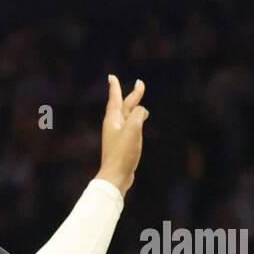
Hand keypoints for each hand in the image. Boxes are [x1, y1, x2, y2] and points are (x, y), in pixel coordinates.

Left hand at [97, 76, 148, 194]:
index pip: (114, 99)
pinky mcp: (122, 144)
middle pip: (124, 106)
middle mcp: (113, 126)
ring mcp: (117, 135)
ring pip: (127, 116)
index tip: (111, 76)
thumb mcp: (133, 129)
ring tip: (139, 101)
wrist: (115, 176)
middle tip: (140, 84)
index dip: (115, 87)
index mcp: (112, 120)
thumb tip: (143, 111)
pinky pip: (130, 126)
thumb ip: (138, 115)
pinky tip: (139, 123)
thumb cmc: (123, 153)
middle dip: (132, 95)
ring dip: (134, 107)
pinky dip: (136, 120)